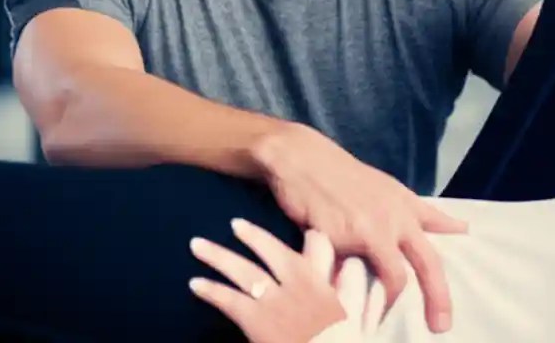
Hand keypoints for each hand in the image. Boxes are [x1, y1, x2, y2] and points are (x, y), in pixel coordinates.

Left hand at [189, 222, 349, 341]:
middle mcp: (300, 285)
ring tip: (197, 245)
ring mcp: (277, 302)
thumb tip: (355, 265)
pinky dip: (211, 290)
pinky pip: (229, 300)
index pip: (320, 246)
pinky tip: (195, 284)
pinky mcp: (257, 321)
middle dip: (253, 236)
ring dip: (219, 256)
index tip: (301, 229)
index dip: (311, 236)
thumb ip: (355, 290)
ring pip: (244, 271)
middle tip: (235, 224)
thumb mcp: (358, 318)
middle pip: (273, 251)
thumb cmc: (343, 342)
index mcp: (327, 282)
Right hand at [254, 123, 465, 333]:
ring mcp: (369, 229)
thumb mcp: (388, 188)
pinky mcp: (341, 239)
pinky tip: (349, 305)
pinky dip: (351, 295)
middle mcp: (395, 218)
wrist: (302, 160)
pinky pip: (351, 279)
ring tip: (381, 319)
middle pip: (427, 263)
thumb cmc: (344, 177)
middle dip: (437, 297)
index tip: (451, 294)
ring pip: (393, 277)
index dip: (448, 261)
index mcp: (406, 206)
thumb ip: (421, 212)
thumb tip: (459, 227)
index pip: (437, 232)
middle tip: (440, 326)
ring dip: (390, 304)